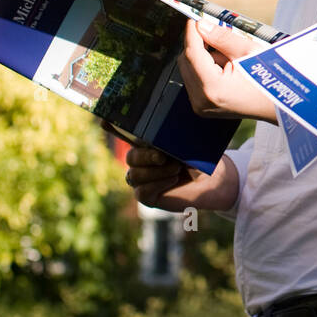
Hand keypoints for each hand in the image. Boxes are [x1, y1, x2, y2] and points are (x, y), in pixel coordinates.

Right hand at [106, 124, 238, 211]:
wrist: (212, 180)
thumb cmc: (199, 157)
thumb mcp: (187, 145)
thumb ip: (172, 141)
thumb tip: (162, 144)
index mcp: (147, 143)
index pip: (125, 133)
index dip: (113, 127)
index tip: (104, 120)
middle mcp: (140, 160)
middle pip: (131, 157)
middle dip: (146, 156)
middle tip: (163, 157)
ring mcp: (141, 179)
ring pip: (135, 174)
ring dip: (156, 172)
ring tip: (175, 169)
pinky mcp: (146, 196)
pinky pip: (142, 190)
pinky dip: (158, 184)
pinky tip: (172, 180)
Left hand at [177, 19, 278, 122]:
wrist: (277, 105)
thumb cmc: (269, 80)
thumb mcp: (248, 53)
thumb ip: (221, 37)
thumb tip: (202, 25)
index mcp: (213, 88)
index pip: (192, 53)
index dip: (192, 33)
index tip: (195, 18)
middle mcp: (202, 100)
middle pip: (186, 62)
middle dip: (197, 44)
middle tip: (213, 32)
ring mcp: (201, 106)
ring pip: (189, 70)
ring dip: (202, 58)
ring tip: (227, 57)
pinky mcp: (203, 107)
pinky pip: (195, 81)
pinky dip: (205, 70)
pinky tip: (224, 68)